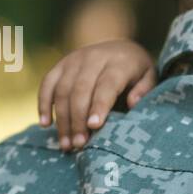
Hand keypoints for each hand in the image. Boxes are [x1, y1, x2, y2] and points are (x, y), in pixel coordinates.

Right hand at [37, 39, 156, 150]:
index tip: (94, 126)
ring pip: (62, 90)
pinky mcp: (60, 65)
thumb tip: (132, 103)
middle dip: (78, 119)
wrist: (120, 48)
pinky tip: (45, 125)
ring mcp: (74, 60)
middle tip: (79, 144)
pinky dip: (43, 103)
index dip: (99, 105)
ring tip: (66, 144)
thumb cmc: (137, 72)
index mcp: (118, 62)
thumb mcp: (150, 77)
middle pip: (80, 90)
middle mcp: (93, 57)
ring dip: (62, 119)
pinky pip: (47, 84)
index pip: (106, 85)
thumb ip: (145, 89)